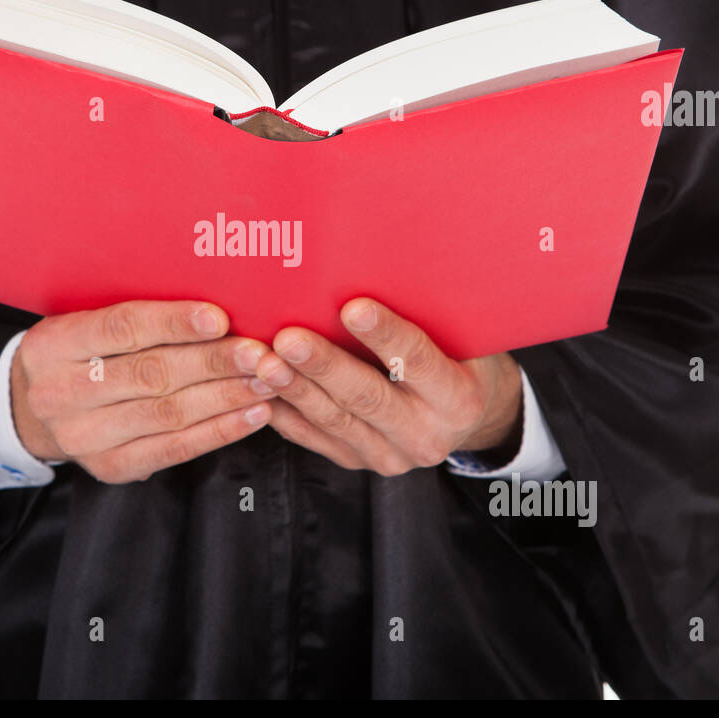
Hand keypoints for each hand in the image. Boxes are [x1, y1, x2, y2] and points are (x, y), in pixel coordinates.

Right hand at [11, 300, 272, 483]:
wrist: (36, 410)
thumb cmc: (79, 354)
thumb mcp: (85, 322)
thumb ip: (136, 315)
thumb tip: (213, 307)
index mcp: (54, 345)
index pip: (121, 328)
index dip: (174, 323)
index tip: (221, 318)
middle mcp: (61, 393)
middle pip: (151, 374)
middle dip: (214, 362)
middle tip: (260, 352)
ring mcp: (84, 436)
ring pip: (168, 413)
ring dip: (226, 396)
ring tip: (267, 380)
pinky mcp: (110, 468)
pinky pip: (175, 449)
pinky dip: (220, 431)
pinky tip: (254, 414)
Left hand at [254, 298, 521, 475]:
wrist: (460, 416)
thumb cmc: (455, 357)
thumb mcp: (458, 336)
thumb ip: (426, 314)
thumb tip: (382, 257)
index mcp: (458, 399)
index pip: (419, 361)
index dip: (385, 335)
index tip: (353, 307)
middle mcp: (426, 435)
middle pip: (368, 397)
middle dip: (325, 366)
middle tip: (289, 338)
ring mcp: (389, 455)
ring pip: (335, 420)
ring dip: (295, 389)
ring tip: (264, 361)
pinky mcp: (356, 460)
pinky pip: (313, 438)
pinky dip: (284, 413)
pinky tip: (258, 387)